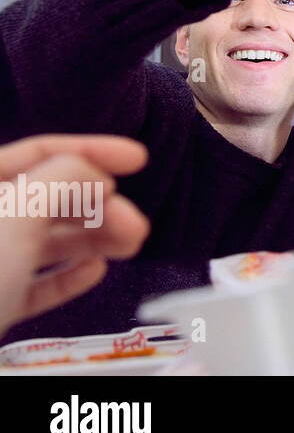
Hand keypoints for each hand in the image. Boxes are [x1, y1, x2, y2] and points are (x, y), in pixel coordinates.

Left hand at [0, 135, 148, 335]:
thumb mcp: (18, 213)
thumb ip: (64, 177)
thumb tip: (95, 173)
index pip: (38, 152)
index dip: (93, 150)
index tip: (137, 158)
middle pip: (48, 198)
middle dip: (101, 208)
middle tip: (136, 224)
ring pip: (43, 241)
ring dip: (93, 240)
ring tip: (130, 246)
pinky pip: (31, 282)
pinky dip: (65, 275)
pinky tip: (92, 271)